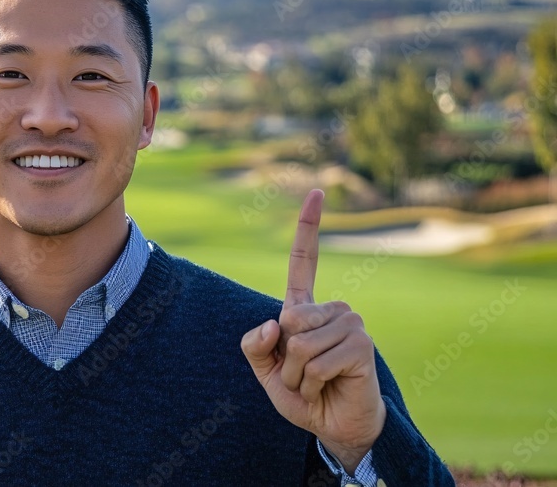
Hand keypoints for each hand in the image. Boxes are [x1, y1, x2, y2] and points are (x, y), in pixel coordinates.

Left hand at [240, 189, 385, 472]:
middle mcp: (331, 309)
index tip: (316, 190)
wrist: (335, 426)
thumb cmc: (302, 395)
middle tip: (302, 375)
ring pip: (299, 344)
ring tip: (316, 382)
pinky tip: (329, 386)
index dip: (309, 226)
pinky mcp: (361, 344)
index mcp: (305, 308)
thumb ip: (255, 347)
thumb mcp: (266, 371)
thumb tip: (273, 323)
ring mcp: (350, 323)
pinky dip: (312, 382)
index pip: (305, 260)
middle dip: (284, 359)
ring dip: (298, 375)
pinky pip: (316, 361)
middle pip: (287, 321)